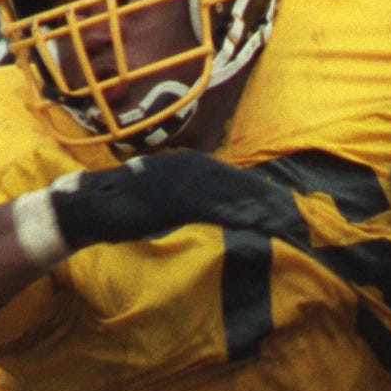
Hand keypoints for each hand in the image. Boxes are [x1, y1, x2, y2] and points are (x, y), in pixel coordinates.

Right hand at [45, 149, 290, 251]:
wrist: (89, 205)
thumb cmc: (122, 205)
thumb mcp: (160, 197)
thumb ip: (184, 199)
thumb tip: (204, 209)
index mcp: (188, 163)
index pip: (234, 179)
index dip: (261, 195)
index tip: (285, 207)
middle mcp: (191, 165)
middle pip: (243, 185)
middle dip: (272, 202)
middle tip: (302, 218)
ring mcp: (186, 181)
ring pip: (238, 196)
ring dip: (267, 211)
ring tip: (293, 224)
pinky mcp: (180, 199)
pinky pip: (221, 209)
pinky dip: (245, 217)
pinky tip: (265, 227)